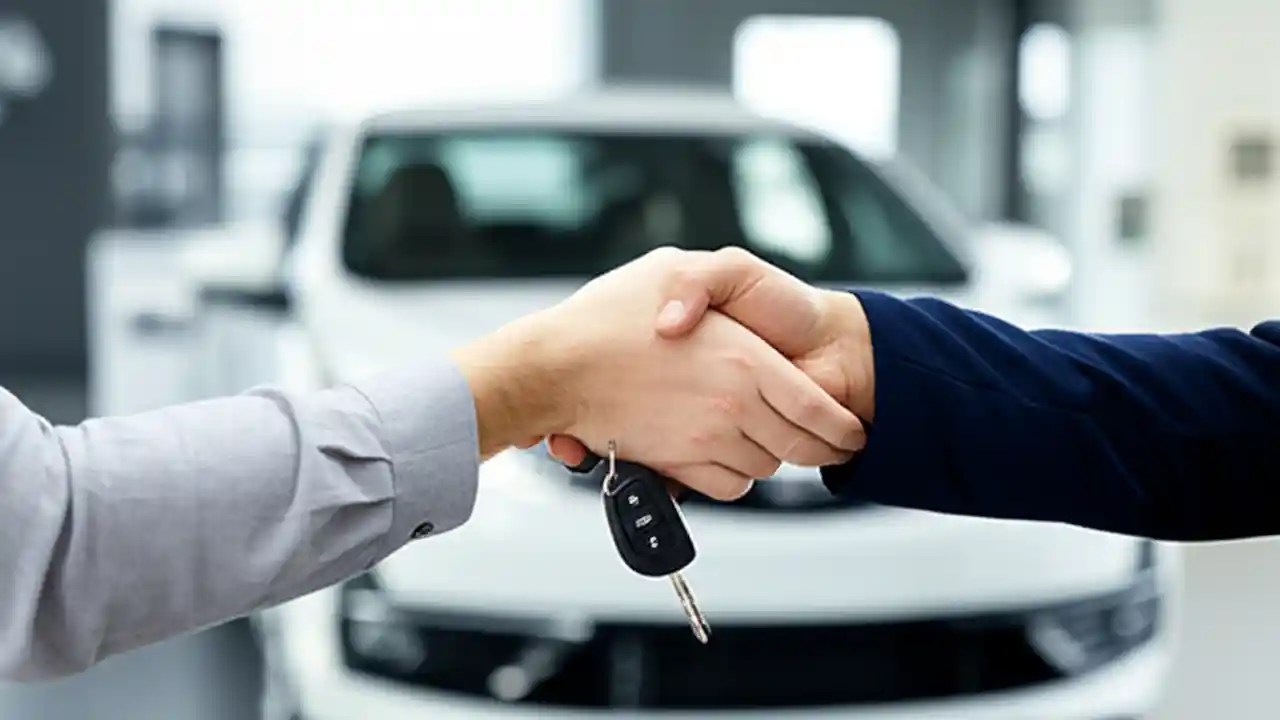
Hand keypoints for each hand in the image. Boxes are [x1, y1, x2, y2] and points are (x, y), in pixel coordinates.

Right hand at [452, 248, 864, 499]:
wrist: (554, 365)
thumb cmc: (609, 312)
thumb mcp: (673, 268)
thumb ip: (715, 283)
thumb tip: (742, 320)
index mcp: (745, 358)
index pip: (816, 408)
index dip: (841, 426)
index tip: (853, 431)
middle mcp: (733, 405)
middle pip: (800, 447)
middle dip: (821, 449)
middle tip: (827, 443)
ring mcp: (705, 438)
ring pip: (764, 466)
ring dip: (770, 455)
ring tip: (764, 436)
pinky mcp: (678, 463)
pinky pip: (728, 485)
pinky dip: (734, 475)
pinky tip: (727, 452)